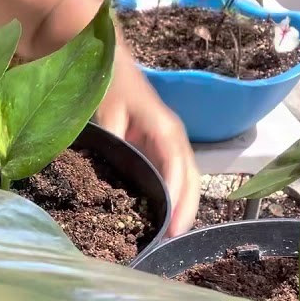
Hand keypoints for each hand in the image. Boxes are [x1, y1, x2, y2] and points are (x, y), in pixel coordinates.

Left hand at [97, 87, 201, 238]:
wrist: (112, 64)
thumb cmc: (111, 85)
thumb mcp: (108, 112)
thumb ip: (113, 141)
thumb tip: (112, 174)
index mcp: (164, 128)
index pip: (177, 165)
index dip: (177, 193)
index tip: (171, 220)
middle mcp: (174, 137)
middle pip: (191, 176)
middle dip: (187, 206)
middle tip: (174, 236)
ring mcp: (171, 143)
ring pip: (187, 177)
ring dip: (184, 204)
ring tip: (172, 232)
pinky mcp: (163, 147)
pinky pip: (175, 174)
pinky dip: (176, 195)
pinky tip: (165, 214)